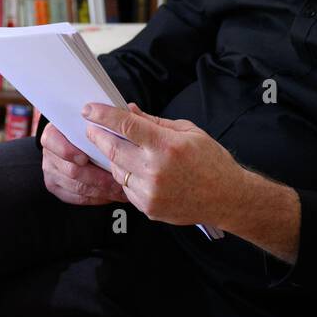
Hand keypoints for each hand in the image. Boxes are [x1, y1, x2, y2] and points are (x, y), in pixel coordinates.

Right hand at [40, 122, 127, 205]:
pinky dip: (96, 198)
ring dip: (101, 189)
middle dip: (96, 176)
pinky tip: (111, 195)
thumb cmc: (94, 131)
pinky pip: (77, 197)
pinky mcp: (56, 187)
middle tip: (117, 178)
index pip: (51, 140)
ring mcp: (51, 171)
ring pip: (76, 186)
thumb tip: (128, 110)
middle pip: (69, 169)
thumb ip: (110, 116)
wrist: (81, 145)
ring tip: (121, 189)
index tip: (85, 158)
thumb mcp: (99, 120)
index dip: (67, 151)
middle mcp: (49, 153)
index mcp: (54, 131)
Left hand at [82, 102, 248, 227]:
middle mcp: (155, 169)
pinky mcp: (148, 207)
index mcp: (166, 145)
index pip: (125, 125)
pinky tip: (138, 170)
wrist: (227, 197)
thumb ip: (155, 122)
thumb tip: (130, 111)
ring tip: (121, 149)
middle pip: (113, 148)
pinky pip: (126, 188)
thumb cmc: (211, 162)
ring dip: (114, 157)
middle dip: (98, 136)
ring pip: (116, 170)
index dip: (103, 115)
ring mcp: (150, 191)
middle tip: (92, 128)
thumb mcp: (188, 131)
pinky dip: (126, 176)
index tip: (89, 109)